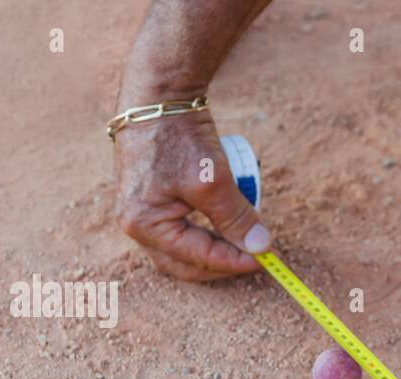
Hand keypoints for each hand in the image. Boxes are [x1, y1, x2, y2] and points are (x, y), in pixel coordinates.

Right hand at [113, 107, 269, 280]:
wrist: (158, 92)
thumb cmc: (178, 134)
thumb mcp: (213, 181)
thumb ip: (235, 218)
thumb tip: (262, 248)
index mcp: (144, 224)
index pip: (196, 259)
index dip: (234, 262)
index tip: (265, 259)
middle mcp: (135, 223)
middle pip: (183, 263)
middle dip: (220, 265)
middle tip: (254, 258)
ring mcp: (139, 210)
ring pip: (180, 249)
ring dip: (210, 253)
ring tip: (241, 246)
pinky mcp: (149, 197)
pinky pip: (177, 230)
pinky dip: (201, 236)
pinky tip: (221, 230)